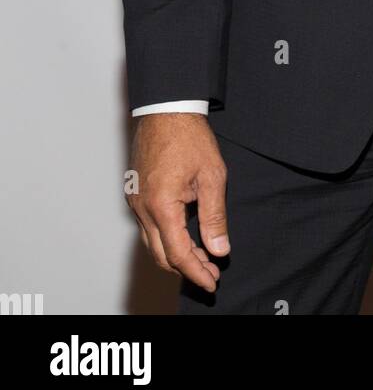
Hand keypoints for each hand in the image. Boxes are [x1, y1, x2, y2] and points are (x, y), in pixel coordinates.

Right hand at [126, 113, 228, 291]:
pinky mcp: (135, 194)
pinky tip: (186, 234)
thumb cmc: (189, 136)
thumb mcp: (212, 176)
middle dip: (186, 269)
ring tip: (203, 256)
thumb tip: (220, 249)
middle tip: (210, 272)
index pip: (178, 253)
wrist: (167, 108)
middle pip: (161, 255)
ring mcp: (135, 201)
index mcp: (161, 205)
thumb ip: (214, 216)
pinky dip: (166, 237)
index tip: (212, 281)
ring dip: (175, 254)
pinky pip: (148, 226)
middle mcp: (142, 208)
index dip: (196, 272)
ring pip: (152, 243)